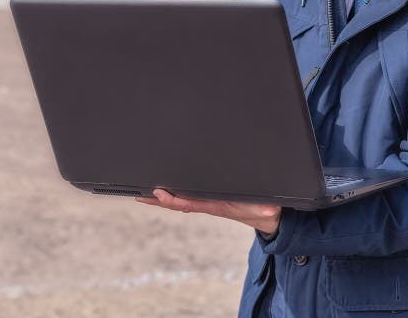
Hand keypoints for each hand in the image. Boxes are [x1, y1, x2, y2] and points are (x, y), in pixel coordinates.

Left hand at [136, 189, 280, 234]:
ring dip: (163, 197)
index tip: (158, 193)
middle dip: (158, 200)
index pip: (190, 202)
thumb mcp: (265, 208)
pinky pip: (189, 195)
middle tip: (138, 195)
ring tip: (145, 192)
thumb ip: (266, 208)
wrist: (266, 217)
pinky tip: (167, 189)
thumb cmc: (264, 210)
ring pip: (181, 199)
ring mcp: (208, 202)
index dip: (173, 199)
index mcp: (217, 206)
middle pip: (178, 202)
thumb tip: (269, 209)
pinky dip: (176, 193)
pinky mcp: (211, 198)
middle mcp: (209, 204)